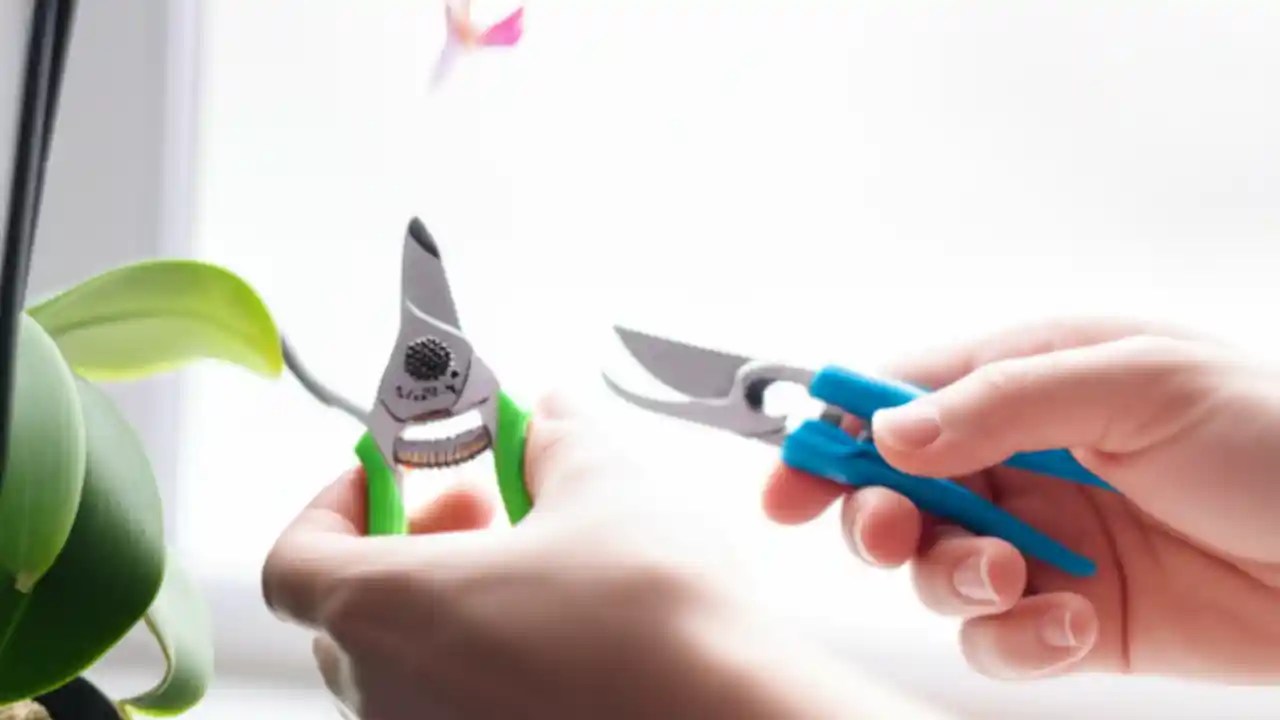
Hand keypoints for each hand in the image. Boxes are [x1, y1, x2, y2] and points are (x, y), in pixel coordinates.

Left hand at [262, 396, 944, 718]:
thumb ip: (555, 444)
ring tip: (534, 558)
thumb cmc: (655, 621)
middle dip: (409, 539)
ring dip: (450, 596)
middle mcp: (390, 694)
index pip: (295, 556)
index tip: (400, 469)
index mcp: (386, 611)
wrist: (732, 718)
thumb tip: (546, 419)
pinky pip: (456, 700)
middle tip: (479, 503)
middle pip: (351, 606)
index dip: (341, 498)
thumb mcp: (600, 491)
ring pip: (408, 660)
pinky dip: (484, 652)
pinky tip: (564, 623)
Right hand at [765, 319, 1279, 681]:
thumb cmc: (1275, 437)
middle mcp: (1021, 460)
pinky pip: (997, 637)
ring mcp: (1042, 542)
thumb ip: (1003, 400)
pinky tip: (1064, 625)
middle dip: (875, 515)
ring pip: (935, 568)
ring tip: (1009, 577)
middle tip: (888, 532)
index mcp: (1028, 380)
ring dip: (952, 577)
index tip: (789, 478)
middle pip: (895, 489)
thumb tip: (890, 430)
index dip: (834, 434)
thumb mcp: (1139, 383)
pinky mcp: (1070, 618)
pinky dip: (1012, 638)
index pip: (899, 398)